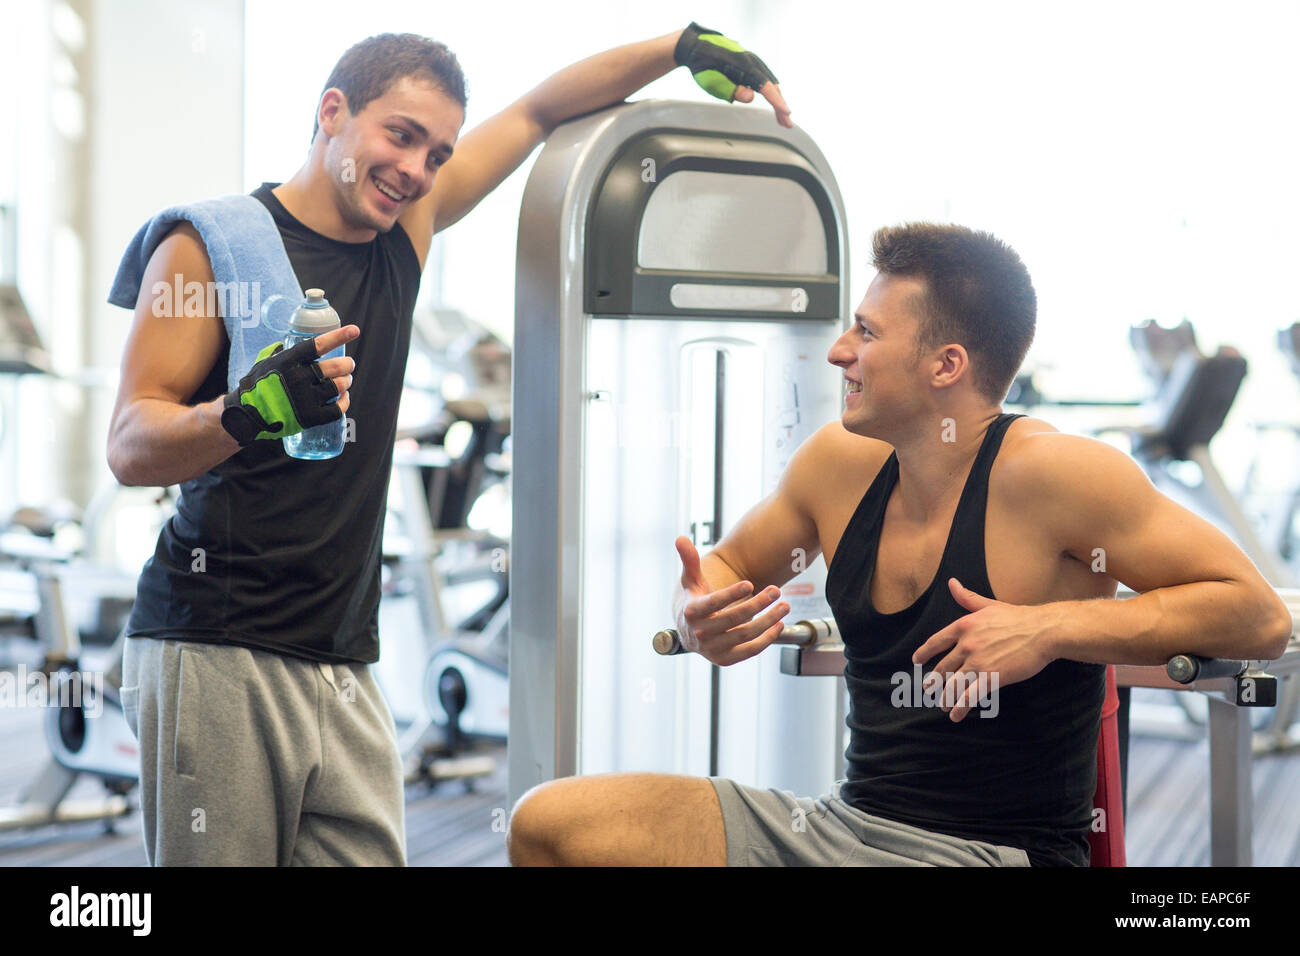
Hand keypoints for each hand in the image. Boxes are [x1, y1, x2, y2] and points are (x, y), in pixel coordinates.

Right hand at [220, 325, 358, 445]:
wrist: (247, 415)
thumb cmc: (257, 385)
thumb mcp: (265, 362)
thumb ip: (281, 352)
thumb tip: (291, 342)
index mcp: (288, 361)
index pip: (318, 345)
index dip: (338, 336)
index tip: (355, 330)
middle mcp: (298, 378)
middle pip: (335, 367)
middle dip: (347, 364)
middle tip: (348, 364)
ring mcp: (305, 399)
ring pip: (338, 386)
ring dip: (346, 382)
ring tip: (346, 380)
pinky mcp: (310, 418)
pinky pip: (337, 409)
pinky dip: (344, 402)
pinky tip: (344, 397)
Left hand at [673, 22, 792, 127]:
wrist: (697, 48)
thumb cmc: (704, 67)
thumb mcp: (714, 82)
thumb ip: (732, 90)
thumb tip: (750, 97)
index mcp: (745, 67)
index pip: (766, 87)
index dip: (777, 102)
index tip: (787, 113)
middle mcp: (752, 61)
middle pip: (772, 86)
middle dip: (781, 106)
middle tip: (787, 124)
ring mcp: (752, 60)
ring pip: (770, 82)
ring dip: (777, 100)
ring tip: (782, 118)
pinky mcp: (750, 62)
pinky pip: (765, 78)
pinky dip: (771, 91)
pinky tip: (774, 100)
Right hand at [674, 535, 788, 664]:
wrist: (689, 631)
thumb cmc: (694, 600)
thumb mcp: (690, 579)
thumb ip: (689, 559)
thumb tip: (681, 538)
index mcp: (691, 612)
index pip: (713, 603)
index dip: (731, 594)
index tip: (750, 583)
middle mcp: (700, 633)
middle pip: (733, 619)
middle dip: (758, 604)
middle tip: (776, 590)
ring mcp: (713, 648)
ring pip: (745, 635)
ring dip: (768, 620)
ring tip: (784, 605)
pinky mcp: (725, 659)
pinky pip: (750, 651)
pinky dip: (767, 639)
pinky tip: (778, 624)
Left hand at [911, 578, 1056, 721]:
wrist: (1042, 631)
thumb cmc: (1019, 617)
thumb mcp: (988, 605)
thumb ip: (967, 598)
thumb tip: (951, 583)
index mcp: (963, 626)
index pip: (936, 641)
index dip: (924, 652)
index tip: (916, 660)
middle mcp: (966, 644)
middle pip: (943, 667)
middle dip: (934, 680)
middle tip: (928, 688)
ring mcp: (977, 662)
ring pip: (953, 684)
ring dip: (946, 696)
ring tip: (943, 703)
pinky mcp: (991, 678)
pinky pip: (969, 696)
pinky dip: (960, 707)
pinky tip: (955, 715)